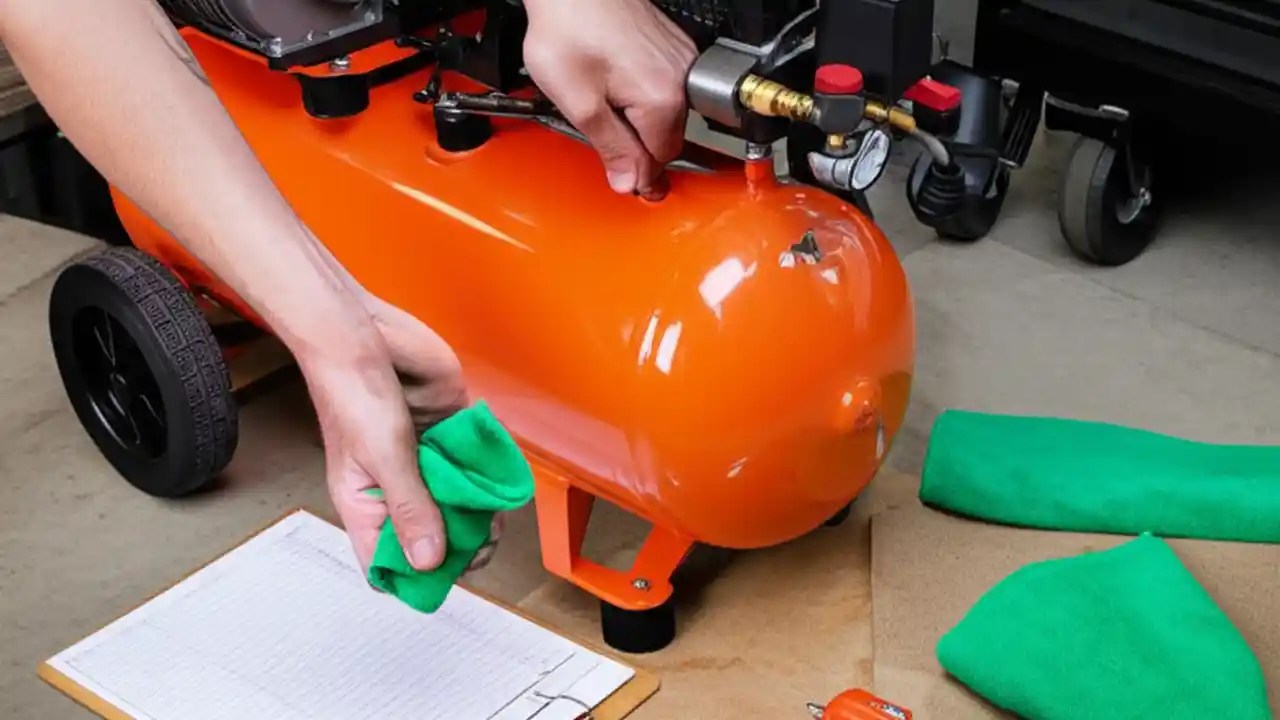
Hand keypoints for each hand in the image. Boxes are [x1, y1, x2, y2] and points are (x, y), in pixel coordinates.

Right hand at [303, 291, 504, 576]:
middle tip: (484, 539)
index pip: (389, 557)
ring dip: (480, 509)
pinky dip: (488, 472)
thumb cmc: (353, 392)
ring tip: (495, 513)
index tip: (449, 574)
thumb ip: (410, 508)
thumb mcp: (382, 458)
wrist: (363, 331)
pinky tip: (498, 478)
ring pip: (459, 500)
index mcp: (367, 502)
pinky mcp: (447, 431)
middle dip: (461, 542)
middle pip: (433, 533)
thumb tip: (428, 561)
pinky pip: (473, 462)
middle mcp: (397, 486)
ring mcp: (424, 459)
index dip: (417, 574)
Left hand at [522, 0, 696, 198]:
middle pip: (666, 138)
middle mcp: (679, 79)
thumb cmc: (569, 28)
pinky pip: (663, 87)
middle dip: (639, 148)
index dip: (638, 175)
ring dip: (640, 122)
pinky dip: (643, 97)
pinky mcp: (670, 44)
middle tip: (610, 154)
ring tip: (606, 113)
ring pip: (666, 113)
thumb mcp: (579, 102)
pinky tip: (616, 89)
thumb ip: (609, 147)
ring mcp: (678, 58)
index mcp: (661, 100)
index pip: (659, 159)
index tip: (626, 184)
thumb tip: (629, 182)